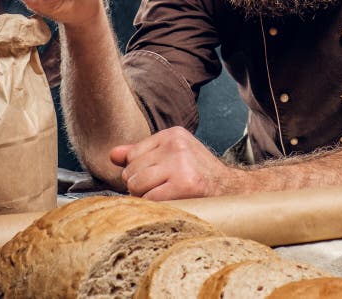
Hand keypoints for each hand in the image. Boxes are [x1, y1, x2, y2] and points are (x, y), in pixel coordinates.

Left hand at [110, 127, 242, 199]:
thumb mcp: (171, 156)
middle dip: (140, 186)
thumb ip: (141, 154)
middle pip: (131, 172)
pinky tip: (172, 202)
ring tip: (166, 195)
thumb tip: (112, 154)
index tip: (158, 177)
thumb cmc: (197, 173)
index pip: (132, 155)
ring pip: (136, 186)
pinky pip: (150, 200)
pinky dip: (156, 206)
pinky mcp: (184, 184)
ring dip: (146, 197)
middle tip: (162, 189)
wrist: (229, 189)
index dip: (140, 172)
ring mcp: (180, 163)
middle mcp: (176, 145)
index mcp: (172, 134)